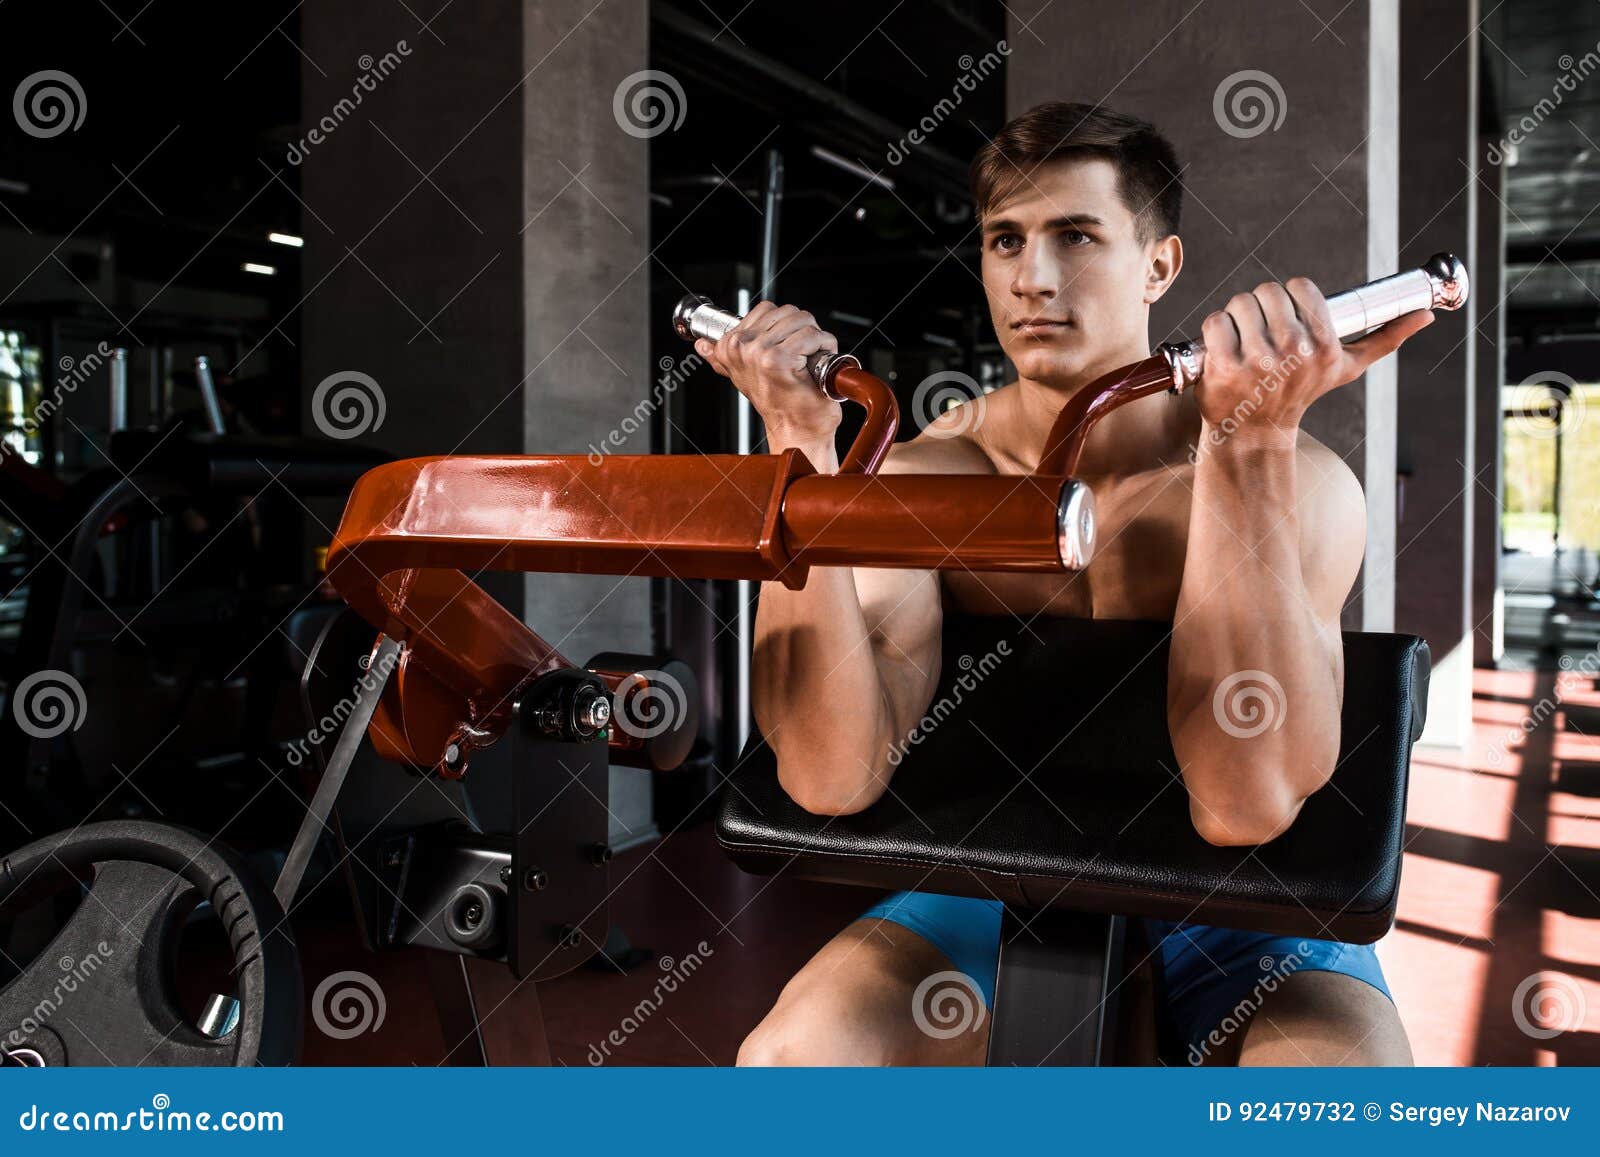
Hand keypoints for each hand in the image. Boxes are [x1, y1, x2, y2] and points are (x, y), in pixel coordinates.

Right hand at [693, 301, 840, 449]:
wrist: (797, 431)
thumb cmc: (779, 406)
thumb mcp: (744, 377)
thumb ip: (722, 358)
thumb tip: (703, 345)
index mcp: (729, 347)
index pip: (766, 310)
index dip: (786, 327)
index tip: (787, 348)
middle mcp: (741, 347)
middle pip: (788, 312)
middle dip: (804, 330)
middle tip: (804, 355)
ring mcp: (758, 352)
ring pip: (802, 320)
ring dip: (816, 339)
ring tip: (810, 361)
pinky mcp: (778, 359)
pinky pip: (812, 336)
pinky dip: (824, 347)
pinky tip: (816, 365)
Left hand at [1196, 278, 1434, 443]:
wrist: (1254, 434)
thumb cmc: (1300, 394)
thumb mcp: (1345, 368)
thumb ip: (1385, 339)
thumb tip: (1426, 314)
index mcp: (1323, 347)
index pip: (1300, 287)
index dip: (1288, 297)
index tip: (1284, 316)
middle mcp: (1294, 352)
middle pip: (1267, 291)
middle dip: (1260, 305)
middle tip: (1259, 329)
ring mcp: (1258, 361)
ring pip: (1240, 303)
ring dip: (1236, 315)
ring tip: (1242, 339)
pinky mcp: (1225, 367)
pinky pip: (1216, 322)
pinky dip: (1214, 329)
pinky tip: (1222, 349)